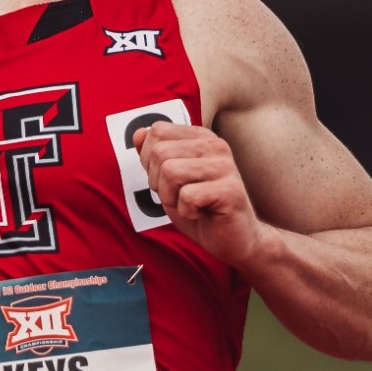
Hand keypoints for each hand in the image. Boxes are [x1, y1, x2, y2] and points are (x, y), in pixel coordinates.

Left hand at [133, 121, 264, 265]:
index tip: (168, 180)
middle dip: (159, 182)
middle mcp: (215, 145)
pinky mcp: (230, 190)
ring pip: (170, 172)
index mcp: (201, 137)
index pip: (158, 131)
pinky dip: (186, 211)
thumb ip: (153, 156)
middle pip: (160, 152)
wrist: (233, 240)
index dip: (149, 159)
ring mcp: (225, 165)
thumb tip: (138, 134)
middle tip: (179, 197)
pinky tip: (201, 213)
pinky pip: (187, 196)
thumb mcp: (168, 181)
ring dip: (171, 198)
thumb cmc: (200, 209)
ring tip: (190, 205)